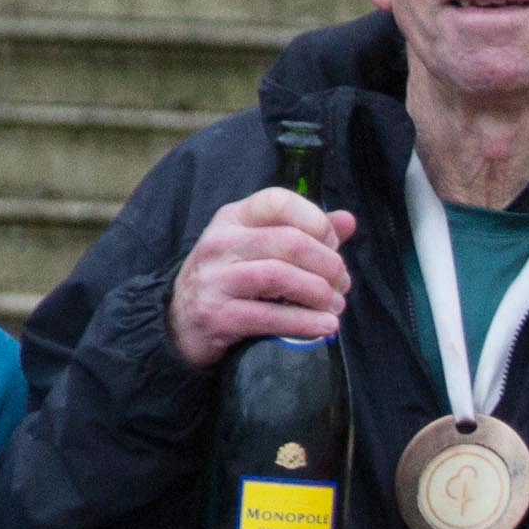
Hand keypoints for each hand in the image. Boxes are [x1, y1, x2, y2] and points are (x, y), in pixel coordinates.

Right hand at [165, 188, 353, 367]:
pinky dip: (304, 323)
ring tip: (335, 306)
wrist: (180, 325)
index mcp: (232, 218)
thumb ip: (303, 233)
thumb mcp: (257, 249)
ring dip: (319, 293)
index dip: (316, 220)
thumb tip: (347, 220)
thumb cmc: (229, 281)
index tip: (334, 245)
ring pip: (280, 276)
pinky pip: (268, 316)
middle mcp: (220, 243)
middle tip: (342, 283)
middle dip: (327, 264)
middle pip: (288, 242)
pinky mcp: (216, 315)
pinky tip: (324, 326)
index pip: (278, 201)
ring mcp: (215, 279)